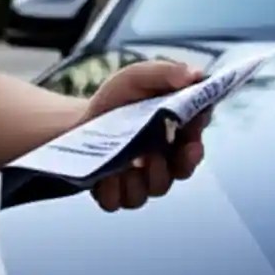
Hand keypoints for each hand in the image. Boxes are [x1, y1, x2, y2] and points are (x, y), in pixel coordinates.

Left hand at [79, 61, 210, 211]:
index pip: (196, 142)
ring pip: (155, 189)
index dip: (195, 146)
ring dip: (145, 179)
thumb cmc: (116, 98)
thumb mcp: (138, 77)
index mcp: (178, 133)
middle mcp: (166, 159)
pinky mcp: (116, 193)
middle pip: (183, 171)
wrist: (77, 121)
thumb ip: (167, 72)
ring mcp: (143, 179)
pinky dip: (114, 191)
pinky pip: (119, 201)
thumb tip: (197, 75)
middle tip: (163, 156)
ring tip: (130, 163)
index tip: (191, 141)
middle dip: (178, 167)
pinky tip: (106, 176)